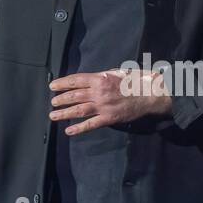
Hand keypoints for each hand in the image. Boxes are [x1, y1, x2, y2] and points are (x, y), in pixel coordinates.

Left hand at [49, 69, 172, 136]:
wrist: (150, 96)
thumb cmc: (136, 81)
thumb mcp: (119, 72)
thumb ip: (105, 75)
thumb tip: (94, 77)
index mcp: (101, 79)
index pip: (76, 80)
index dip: (63, 83)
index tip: (53, 86)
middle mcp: (99, 93)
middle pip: (74, 96)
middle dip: (61, 99)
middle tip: (52, 102)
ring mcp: (103, 106)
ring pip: (78, 110)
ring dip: (64, 113)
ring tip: (53, 115)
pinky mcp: (108, 118)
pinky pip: (91, 124)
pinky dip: (79, 128)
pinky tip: (69, 131)